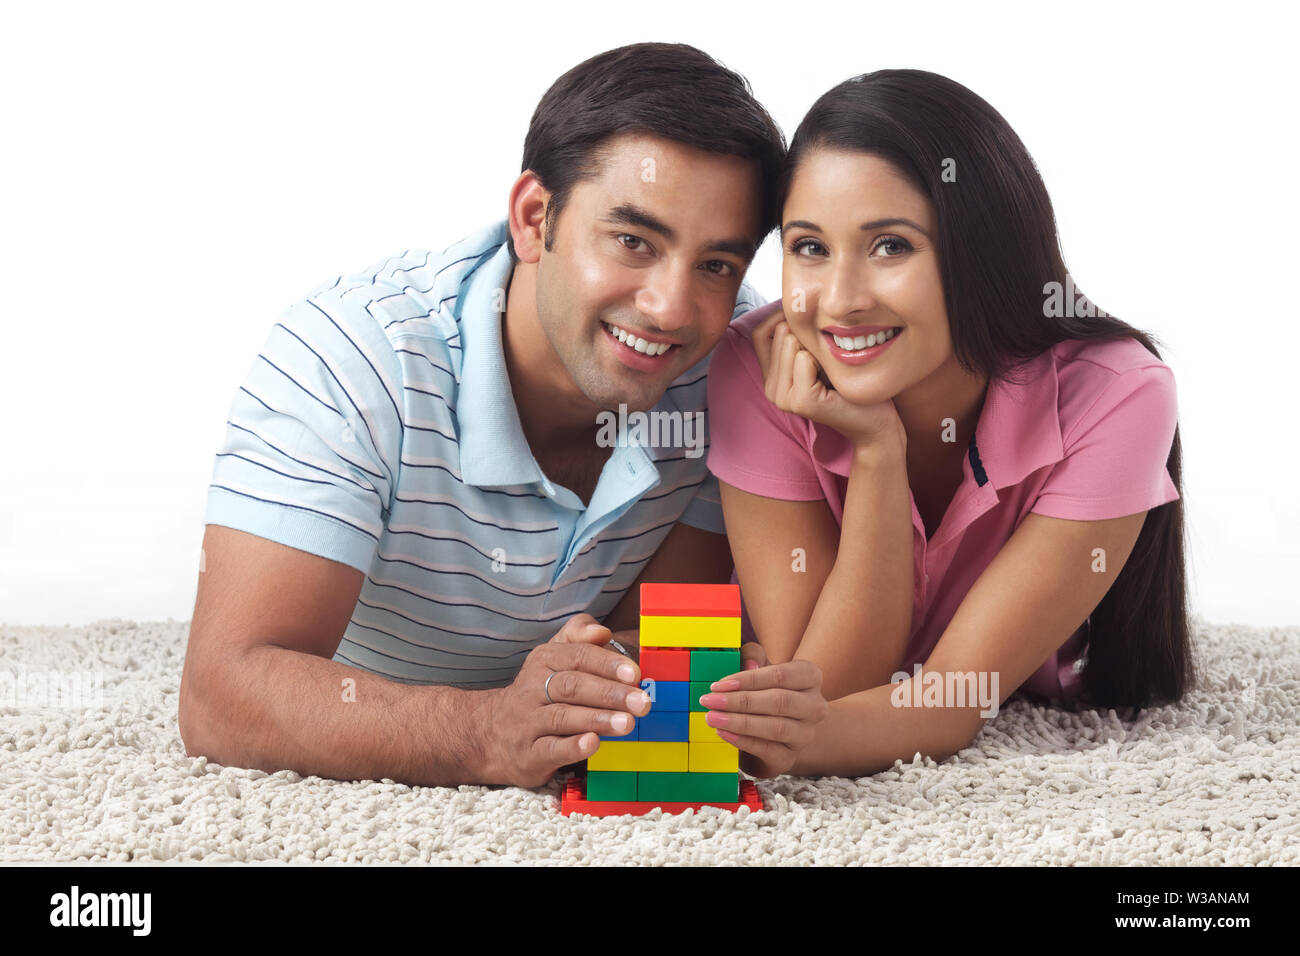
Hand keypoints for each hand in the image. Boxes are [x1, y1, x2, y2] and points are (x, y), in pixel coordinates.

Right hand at [480, 614, 649, 787]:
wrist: (491, 733)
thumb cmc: (539, 691)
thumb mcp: (554, 656)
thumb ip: (579, 636)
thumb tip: (602, 632)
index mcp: (543, 661)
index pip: (577, 657)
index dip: (607, 664)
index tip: (635, 674)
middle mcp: (532, 689)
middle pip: (573, 686)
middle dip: (610, 693)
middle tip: (641, 702)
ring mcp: (528, 722)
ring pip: (563, 717)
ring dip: (597, 719)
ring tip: (627, 723)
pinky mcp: (528, 754)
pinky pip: (550, 749)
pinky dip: (572, 747)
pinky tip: (593, 744)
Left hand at [698, 641, 827, 778]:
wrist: (775, 732)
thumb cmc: (766, 690)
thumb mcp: (760, 667)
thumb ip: (753, 655)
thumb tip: (749, 663)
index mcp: (810, 677)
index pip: (781, 675)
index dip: (749, 679)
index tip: (719, 684)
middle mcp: (814, 706)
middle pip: (780, 702)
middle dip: (740, 701)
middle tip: (709, 700)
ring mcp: (805, 734)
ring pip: (776, 728)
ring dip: (739, 722)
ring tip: (712, 717)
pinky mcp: (790, 758)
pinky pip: (768, 750)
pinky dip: (743, 741)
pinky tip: (723, 732)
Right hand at [751, 310, 904, 449]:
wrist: (874, 420)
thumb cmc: (849, 382)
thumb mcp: (818, 353)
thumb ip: (797, 334)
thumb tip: (790, 298)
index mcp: (771, 377)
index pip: (760, 332)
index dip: (782, 317)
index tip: (811, 321)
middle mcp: (771, 389)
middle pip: (780, 333)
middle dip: (808, 336)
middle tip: (828, 360)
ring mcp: (783, 398)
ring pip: (791, 342)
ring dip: (818, 348)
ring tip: (831, 369)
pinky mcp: (800, 401)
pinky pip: (804, 359)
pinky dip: (824, 361)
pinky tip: (835, 379)